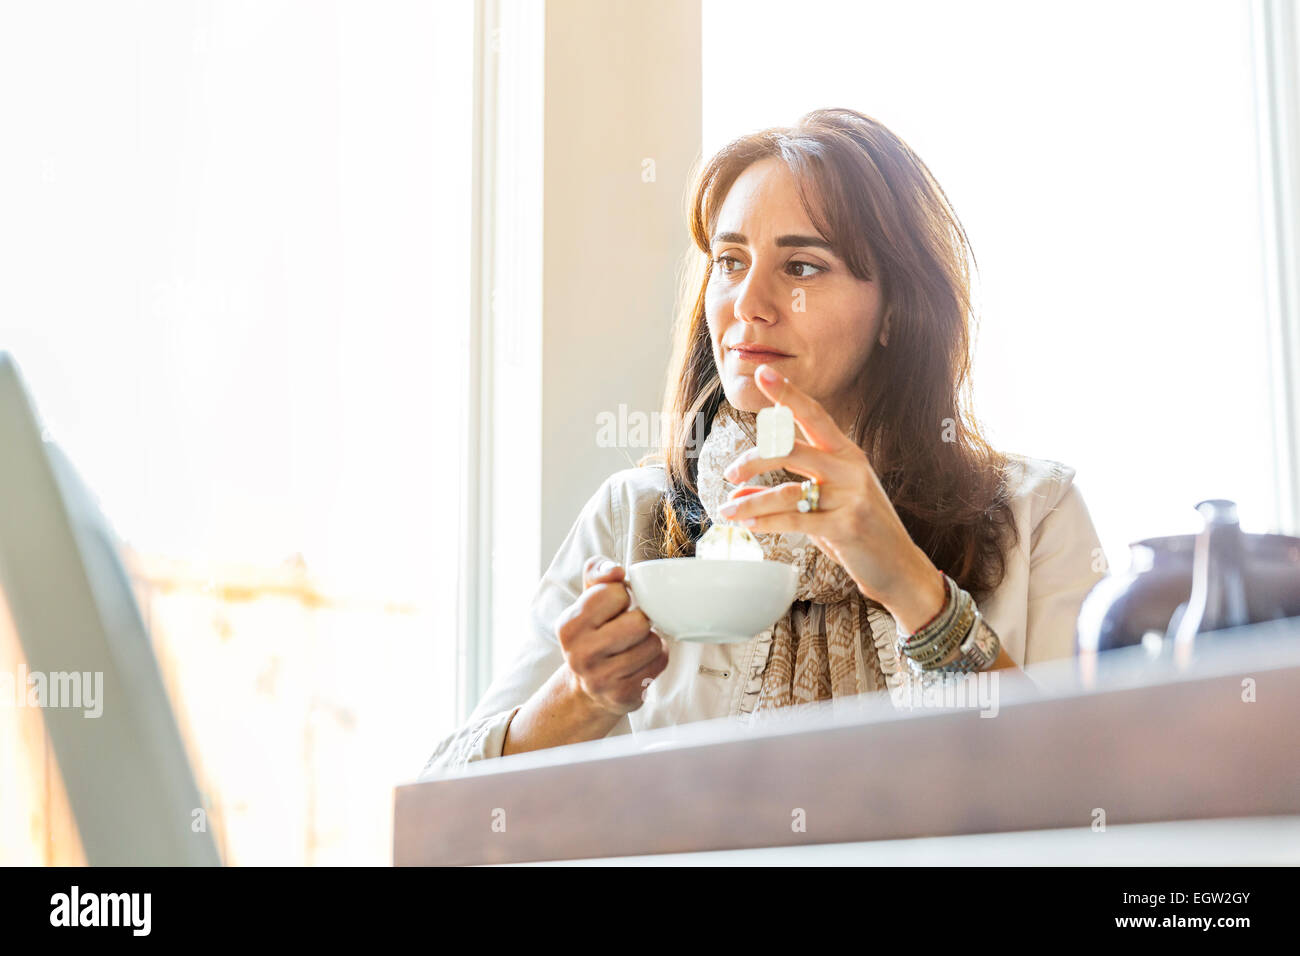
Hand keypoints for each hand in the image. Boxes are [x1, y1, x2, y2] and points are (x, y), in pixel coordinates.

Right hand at [553, 555, 669, 715]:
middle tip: (628, 628)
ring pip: (653, 643)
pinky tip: (640, 661)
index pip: (615, 593)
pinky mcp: (623, 695)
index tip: (614, 608)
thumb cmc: (594, 632)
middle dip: (639, 620)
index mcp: (568, 625)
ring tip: (634, 645)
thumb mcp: (588, 598)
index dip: (621, 596)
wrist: (589, 686)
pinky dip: (656, 658)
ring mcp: (601, 678)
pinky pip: (660, 662)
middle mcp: (580, 654)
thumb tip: (614, 570)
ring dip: (650, 640)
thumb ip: (597, 572)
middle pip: (639, 622)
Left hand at [716, 364, 946, 633]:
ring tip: (727, 511)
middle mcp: (850, 469)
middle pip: (792, 448)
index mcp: (847, 454)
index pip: (814, 415)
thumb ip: (785, 496)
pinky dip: (765, 522)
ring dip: (751, 502)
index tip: (762, 372)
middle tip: (730, 472)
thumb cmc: (860, 532)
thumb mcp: (824, 507)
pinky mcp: (846, 527)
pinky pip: (794, 520)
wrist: (899, 569)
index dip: (787, 394)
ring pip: (787, 491)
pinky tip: (748, 526)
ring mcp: (850, 497)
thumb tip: (739, 493)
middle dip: (755, 458)